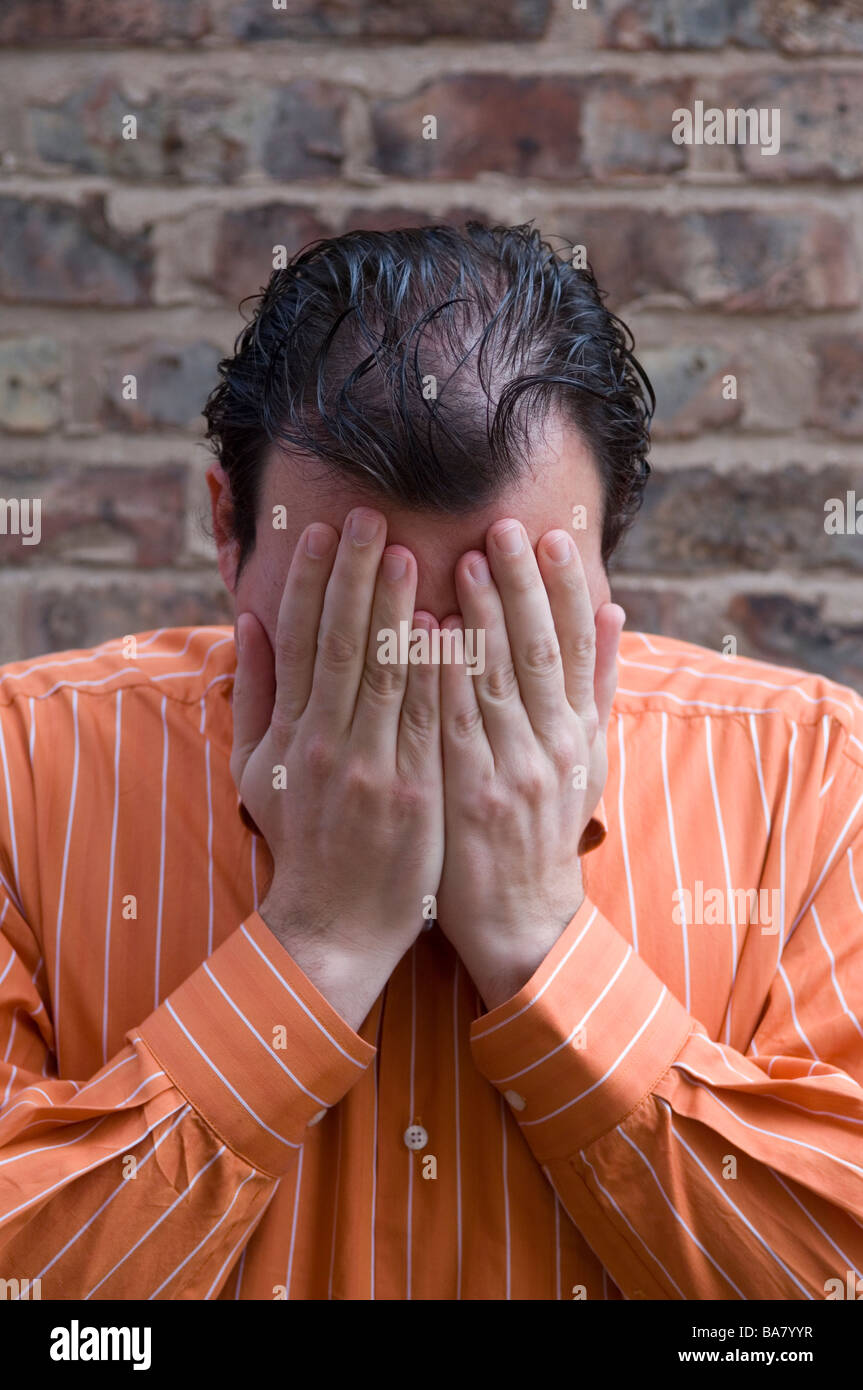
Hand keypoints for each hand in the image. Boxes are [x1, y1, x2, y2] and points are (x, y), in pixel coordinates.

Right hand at [231, 508, 444, 1027]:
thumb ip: (258, 692)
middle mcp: (327, 744)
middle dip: (355, 577)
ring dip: (396, 610)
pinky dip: (434, 671)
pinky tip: (447, 625)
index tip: (321, 531)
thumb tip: (251, 619)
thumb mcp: (258, 767)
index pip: (301, 642)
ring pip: (385, 676)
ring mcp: (372, 768)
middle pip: (342, 645)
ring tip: (410, 552)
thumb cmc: (300, 835)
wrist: (334, 920)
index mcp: (290, 732)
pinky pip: (427, 719)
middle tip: (370, 517)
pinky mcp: (415, 791)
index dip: (309, 583)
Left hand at [435, 520, 623, 1009]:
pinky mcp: (472, 797)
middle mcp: (555, 746)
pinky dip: (444, 679)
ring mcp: (515, 772)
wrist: (524, 916)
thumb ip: (597, 684)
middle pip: (540, 652)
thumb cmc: (545, 825)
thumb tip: (613, 610)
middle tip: (502, 527)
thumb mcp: (587, 757)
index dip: (564, 589)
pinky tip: (427, 636)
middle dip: (521, 587)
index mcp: (580, 730)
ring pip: (498, 683)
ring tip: (463, 562)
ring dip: (482, 619)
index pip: (575, 646)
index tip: (550, 537)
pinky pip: (456, 727)